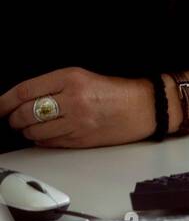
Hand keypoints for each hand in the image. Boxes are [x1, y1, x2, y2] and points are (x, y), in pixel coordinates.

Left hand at [0, 68, 157, 148]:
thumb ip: (53, 86)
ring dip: (27, 131)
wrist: (143, 107)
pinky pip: (48, 143)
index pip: (26, 91)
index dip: (5, 101)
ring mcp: (75, 122)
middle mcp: (72, 99)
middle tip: (14, 117)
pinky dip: (41, 140)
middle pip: (25, 113)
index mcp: (71, 78)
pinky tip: (47, 134)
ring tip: (32, 126)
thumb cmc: (114, 92)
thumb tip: (21, 100)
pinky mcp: (79, 140)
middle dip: (14, 118)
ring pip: (33, 132)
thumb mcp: (83, 77)